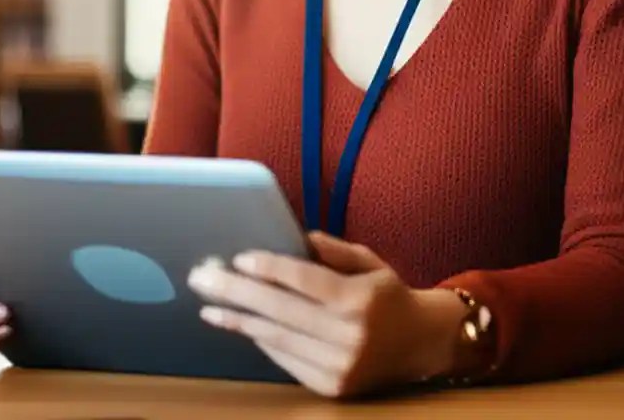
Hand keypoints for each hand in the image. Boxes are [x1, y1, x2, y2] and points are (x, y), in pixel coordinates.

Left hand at [188, 232, 468, 397]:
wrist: (421, 345)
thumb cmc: (389, 295)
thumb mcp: (369, 262)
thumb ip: (332, 250)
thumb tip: (293, 238)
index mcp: (361, 299)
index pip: (304, 280)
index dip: (269, 268)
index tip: (237, 258)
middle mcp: (349, 335)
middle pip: (280, 309)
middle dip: (236, 292)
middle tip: (203, 278)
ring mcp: (339, 365)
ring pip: (277, 337)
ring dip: (238, 320)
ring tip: (209, 306)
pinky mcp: (330, 386)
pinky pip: (285, 359)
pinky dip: (261, 339)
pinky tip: (242, 324)